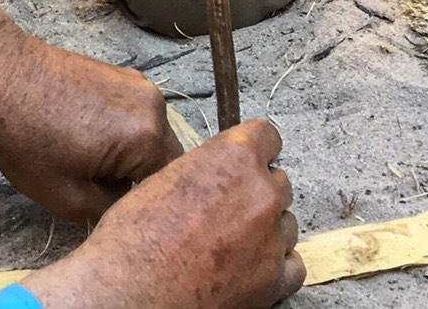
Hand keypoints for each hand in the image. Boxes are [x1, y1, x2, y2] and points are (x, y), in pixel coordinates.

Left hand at [0, 0, 177, 222]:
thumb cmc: (28, 136)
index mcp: (148, 137)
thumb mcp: (68, 198)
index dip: (141, 206)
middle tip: (99, 192)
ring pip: (148, 137)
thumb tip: (126, 207)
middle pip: (163, 159)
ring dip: (127, 155)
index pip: (168, 189)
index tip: (114, 212)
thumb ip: (112, 212)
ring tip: (87, 163)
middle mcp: (154, 105)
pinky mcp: (120, 74)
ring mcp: (138, 83)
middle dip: (137, 179)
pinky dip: (117, 132)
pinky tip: (82, 137)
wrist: (1, 72)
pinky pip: (133, 115)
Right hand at [27, 121, 303, 308]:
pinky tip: (252, 266)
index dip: (257, 147)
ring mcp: (272, 238)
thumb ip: (204, 169)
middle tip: (231, 209)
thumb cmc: (137, 236)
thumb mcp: (165, 178)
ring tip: (235, 242)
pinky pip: (293, 265)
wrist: (133, 291)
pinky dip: (277, 265)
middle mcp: (261, 192)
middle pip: (279, 183)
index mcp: (234, 157)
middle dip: (258, 192)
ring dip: (267, 228)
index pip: (268, 137)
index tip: (250, 158)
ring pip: (286, 223)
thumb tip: (215, 175)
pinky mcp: (275, 281)